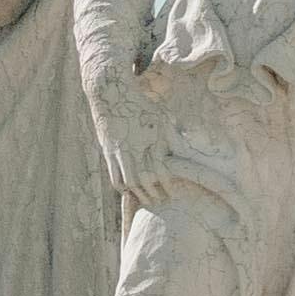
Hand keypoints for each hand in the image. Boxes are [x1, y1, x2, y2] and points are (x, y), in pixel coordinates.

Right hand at [89, 75, 174, 210]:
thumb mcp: (161, 116)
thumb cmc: (140, 104)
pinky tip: (128, 190)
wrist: (110, 94)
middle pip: (142, 179)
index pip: (159, 169)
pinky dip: (122, 186)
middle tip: (160, 201)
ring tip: (144, 199)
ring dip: (136, 193)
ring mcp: (117, 151)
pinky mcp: (107, 151)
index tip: (173, 191)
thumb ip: (172, 134)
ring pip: (127, 181)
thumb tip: (187, 149)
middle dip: (152, 193)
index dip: (166, 183)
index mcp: (148, 139)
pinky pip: (113, 175)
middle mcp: (133, 147)